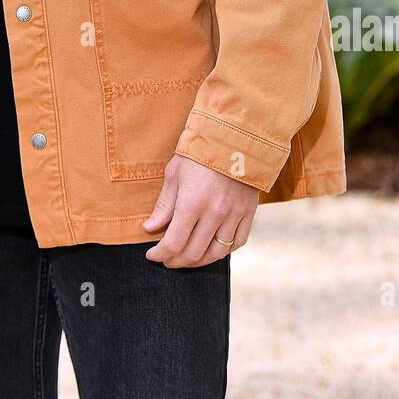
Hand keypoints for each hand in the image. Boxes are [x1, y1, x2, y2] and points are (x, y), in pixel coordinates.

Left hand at [142, 154, 259, 267]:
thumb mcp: (175, 173)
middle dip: (176, 261)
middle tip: (167, 259)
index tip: (152, 255)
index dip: (160, 255)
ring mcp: (234, 215)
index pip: (173, 243)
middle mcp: (214, 213)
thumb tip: (149, 228)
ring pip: (216, 253)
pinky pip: (237, 243)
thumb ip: (164, 205)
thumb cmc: (199, 153)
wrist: (235, 136)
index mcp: (192, 203)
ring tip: (187, 259)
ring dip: (198, 262)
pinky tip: (212, 249)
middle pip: (193, 253)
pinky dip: (223, 251)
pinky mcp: (249, 213)